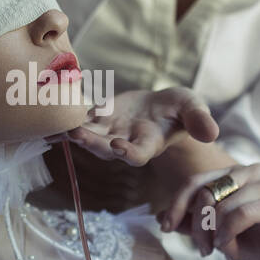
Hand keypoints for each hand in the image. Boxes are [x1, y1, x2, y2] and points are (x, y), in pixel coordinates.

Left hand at [59, 87, 218, 165]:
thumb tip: (213, 133)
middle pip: (106, 149)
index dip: (128, 153)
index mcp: (149, 143)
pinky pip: (80, 122)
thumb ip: (200, 120)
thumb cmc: (181, 109)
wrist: (161, 105)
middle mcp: (126, 142)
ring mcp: (110, 131)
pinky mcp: (98, 119)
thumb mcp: (193, 108)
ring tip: (62, 128)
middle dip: (93, 143)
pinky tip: (47, 121)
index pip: (138, 154)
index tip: (119, 146)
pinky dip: (65, 122)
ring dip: (76, 133)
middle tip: (79, 135)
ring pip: (90, 137)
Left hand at [160, 162, 259, 259]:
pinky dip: (228, 236)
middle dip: (196, 225)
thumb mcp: (217, 234)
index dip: (176, 204)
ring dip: (214, 235)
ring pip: (221, 205)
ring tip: (221, 251)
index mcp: (238, 172)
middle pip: (206, 192)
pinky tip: (230, 251)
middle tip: (202, 250)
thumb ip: (192, 223)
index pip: (196, 181)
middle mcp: (255, 171)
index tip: (167, 228)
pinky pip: (240, 215)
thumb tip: (160, 216)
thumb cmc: (256, 244)